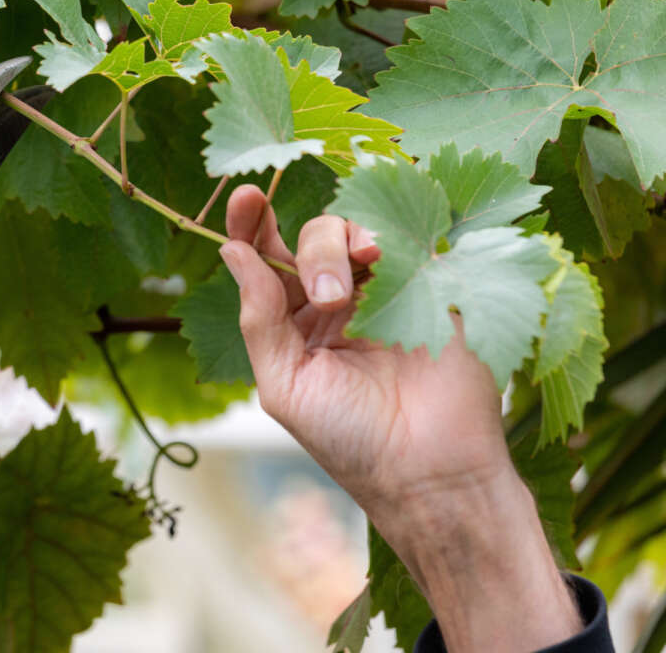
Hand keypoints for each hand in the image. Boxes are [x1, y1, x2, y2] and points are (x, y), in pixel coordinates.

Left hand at [220, 185, 580, 651]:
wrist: (430, 469)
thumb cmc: (349, 438)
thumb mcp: (285, 385)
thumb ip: (259, 319)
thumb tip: (232, 252)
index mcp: (297, 322)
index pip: (267, 259)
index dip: (254, 224)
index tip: (248, 196)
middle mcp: (339, 300)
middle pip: (311, 238)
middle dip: (310, 250)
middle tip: (325, 295)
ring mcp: (386, 291)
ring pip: (354, 232)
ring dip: (342, 242)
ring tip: (352, 281)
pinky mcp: (433, 286)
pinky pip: (407, 239)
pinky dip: (389, 235)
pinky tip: (383, 256)